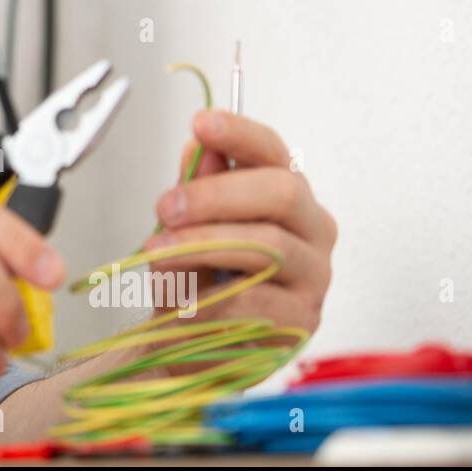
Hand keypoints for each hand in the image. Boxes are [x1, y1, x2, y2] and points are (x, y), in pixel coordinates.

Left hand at [144, 109, 336, 341]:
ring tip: (157, 252)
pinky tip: (184, 302)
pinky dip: (211, 298)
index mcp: (285, 194)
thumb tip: (197, 147)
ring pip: (268, 246)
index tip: (201, 123)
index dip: (240, 134)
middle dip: (216, 194)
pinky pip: (258, 301)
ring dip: (203, 245)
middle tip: (166, 206)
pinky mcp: (302, 321)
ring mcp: (314, 276)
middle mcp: (312, 229)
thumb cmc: (193, 279)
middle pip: (281, 192)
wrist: (188, 347)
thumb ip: (194, 188)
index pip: (273, 152)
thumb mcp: (184, 228)